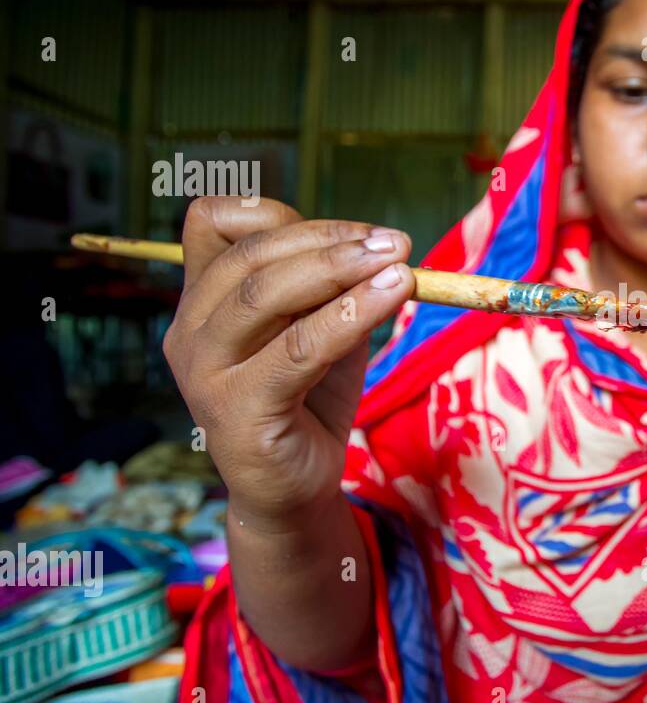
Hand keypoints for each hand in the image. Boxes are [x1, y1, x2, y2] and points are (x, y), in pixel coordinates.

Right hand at [163, 196, 414, 528]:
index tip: (350, 231)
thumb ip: (332, 287)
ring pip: (267, 295)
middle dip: (329, 241)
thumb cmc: (308, 400)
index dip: (278, 213)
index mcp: (202, 299)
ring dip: (341, 270)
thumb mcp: (321, 327)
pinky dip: (348, 316)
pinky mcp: (238, 410)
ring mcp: (205, 371)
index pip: (213, 222)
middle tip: (395, 242)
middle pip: (251, 256)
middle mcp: (190, 329)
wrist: (295, 489)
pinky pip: (297, 349)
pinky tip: (389, 299)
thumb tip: (382, 247)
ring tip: (400, 266)